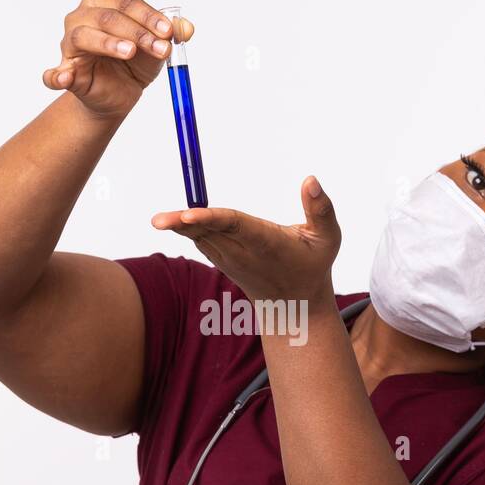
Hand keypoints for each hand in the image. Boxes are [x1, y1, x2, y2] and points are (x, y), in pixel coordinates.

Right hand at [41, 0, 194, 119]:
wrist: (119, 95)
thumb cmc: (133, 64)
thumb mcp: (157, 49)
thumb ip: (170, 36)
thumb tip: (187, 28)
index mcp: (101, 3)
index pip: (124, 1)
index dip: (148, 15)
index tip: (169, 32)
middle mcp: (80, 18)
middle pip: (105, 16)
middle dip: (136, 31)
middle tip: (160, 48)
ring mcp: (69, 45)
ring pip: (83, 36)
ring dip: (108, 43)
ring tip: (130, 52)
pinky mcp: (65, 73)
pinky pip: (54, 74)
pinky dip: (55, 75)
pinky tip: (64, 77)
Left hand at [151, 176, 340, 306]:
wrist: (293, 305)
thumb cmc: (313, 265)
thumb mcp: (328, 239)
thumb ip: (321, 209)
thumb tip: (311, 179)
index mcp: (266, 243)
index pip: (235, 226)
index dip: (211, 219)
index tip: (189, 216)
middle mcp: (242, 252)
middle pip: (208, 232)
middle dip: (182, 225)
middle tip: (156, 220)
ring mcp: (228, 258)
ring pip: (199, 236)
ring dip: (178, 225)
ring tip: (159, 220)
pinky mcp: (220, 258)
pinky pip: (199, 239)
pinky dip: (185, 227)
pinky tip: (173, 220)